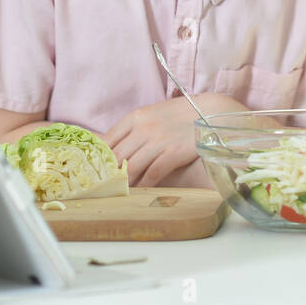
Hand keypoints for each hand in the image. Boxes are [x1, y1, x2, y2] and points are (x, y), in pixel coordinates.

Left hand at [106, 93, 244, 187]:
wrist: (211, 111)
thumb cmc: (181, 115)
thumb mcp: (152, 114)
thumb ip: (133, 128)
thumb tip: (110, 145)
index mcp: (136, 117)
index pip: (108, 140)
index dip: (98, 158)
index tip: (94, 171)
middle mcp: (144, 128)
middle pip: (117, 156)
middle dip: (108, 174)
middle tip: (102, 187)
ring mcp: (158, 140)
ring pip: (132, 167)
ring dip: (124, 182)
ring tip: (119, 192)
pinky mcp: (172, 153)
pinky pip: (152, 173)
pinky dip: (144, 185)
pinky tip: (141, 191)